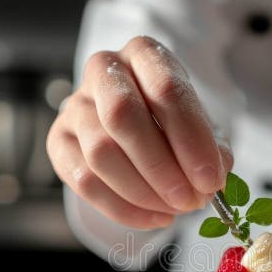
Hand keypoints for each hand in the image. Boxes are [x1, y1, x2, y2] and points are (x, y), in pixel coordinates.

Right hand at [47, 36, 232, 228]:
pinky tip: (154, 217)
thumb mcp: (201, 127)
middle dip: (161, 167)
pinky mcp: (58, 140)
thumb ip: (212, 150)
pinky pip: (84, 182)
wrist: (134, 127)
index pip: (166, 89)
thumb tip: (213, 178)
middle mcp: (104, 70)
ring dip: (144, 192)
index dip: (191, 139)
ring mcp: (75, 105)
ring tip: (175, 209)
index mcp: (145, 54)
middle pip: (123, 116)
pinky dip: (124, 209)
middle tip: (190, 200)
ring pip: (100, 153)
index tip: (211, 179)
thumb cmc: (173, 123)